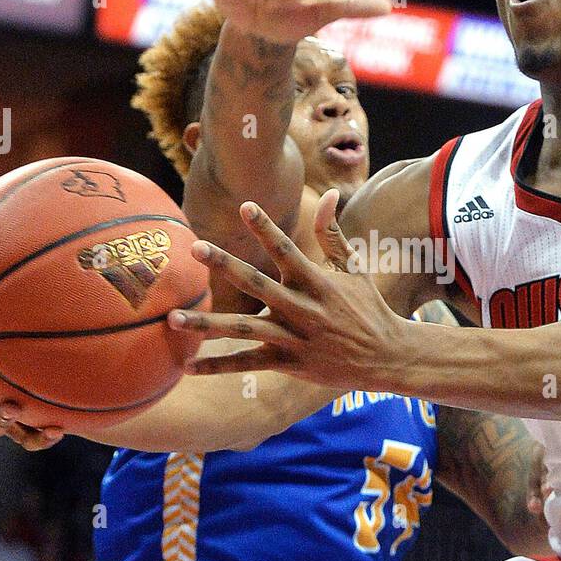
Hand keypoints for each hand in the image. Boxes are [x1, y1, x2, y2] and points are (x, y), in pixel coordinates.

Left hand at [168, 192, 407, 387]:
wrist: (387, 357)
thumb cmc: (367, 307)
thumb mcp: (354, 268)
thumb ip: (332, 233)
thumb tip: (328, 194)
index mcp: (318, 283)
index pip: (289, 251)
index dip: (268, 229)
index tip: (246, 206)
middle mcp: (304, 310)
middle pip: (259, 285)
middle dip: (227, 265)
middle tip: (196, 246)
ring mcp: (294, 338)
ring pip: (245, 329)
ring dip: (207, 324)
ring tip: (173, 317)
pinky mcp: (288, 363)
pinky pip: (248, 364)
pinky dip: (219, 366)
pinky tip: (189, 366)